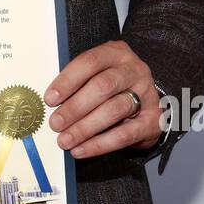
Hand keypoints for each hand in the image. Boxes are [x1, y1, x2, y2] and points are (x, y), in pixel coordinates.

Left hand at [43, 39, 163, 158]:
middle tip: (55, 123)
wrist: (147, 103)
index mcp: (116, 53)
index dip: (68, 80)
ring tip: (65, 140)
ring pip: (114, 110)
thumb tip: (51, 103)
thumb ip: (77, 83)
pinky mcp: (153, 120)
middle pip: (103, 86)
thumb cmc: (112, 87)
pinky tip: (81, 150)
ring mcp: (147, 94)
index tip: (50, 99)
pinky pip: (125, 134)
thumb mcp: (96, 75)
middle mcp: (134, 70)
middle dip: (75, 107)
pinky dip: (100, 145)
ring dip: (85, 128)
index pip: (90, 62)